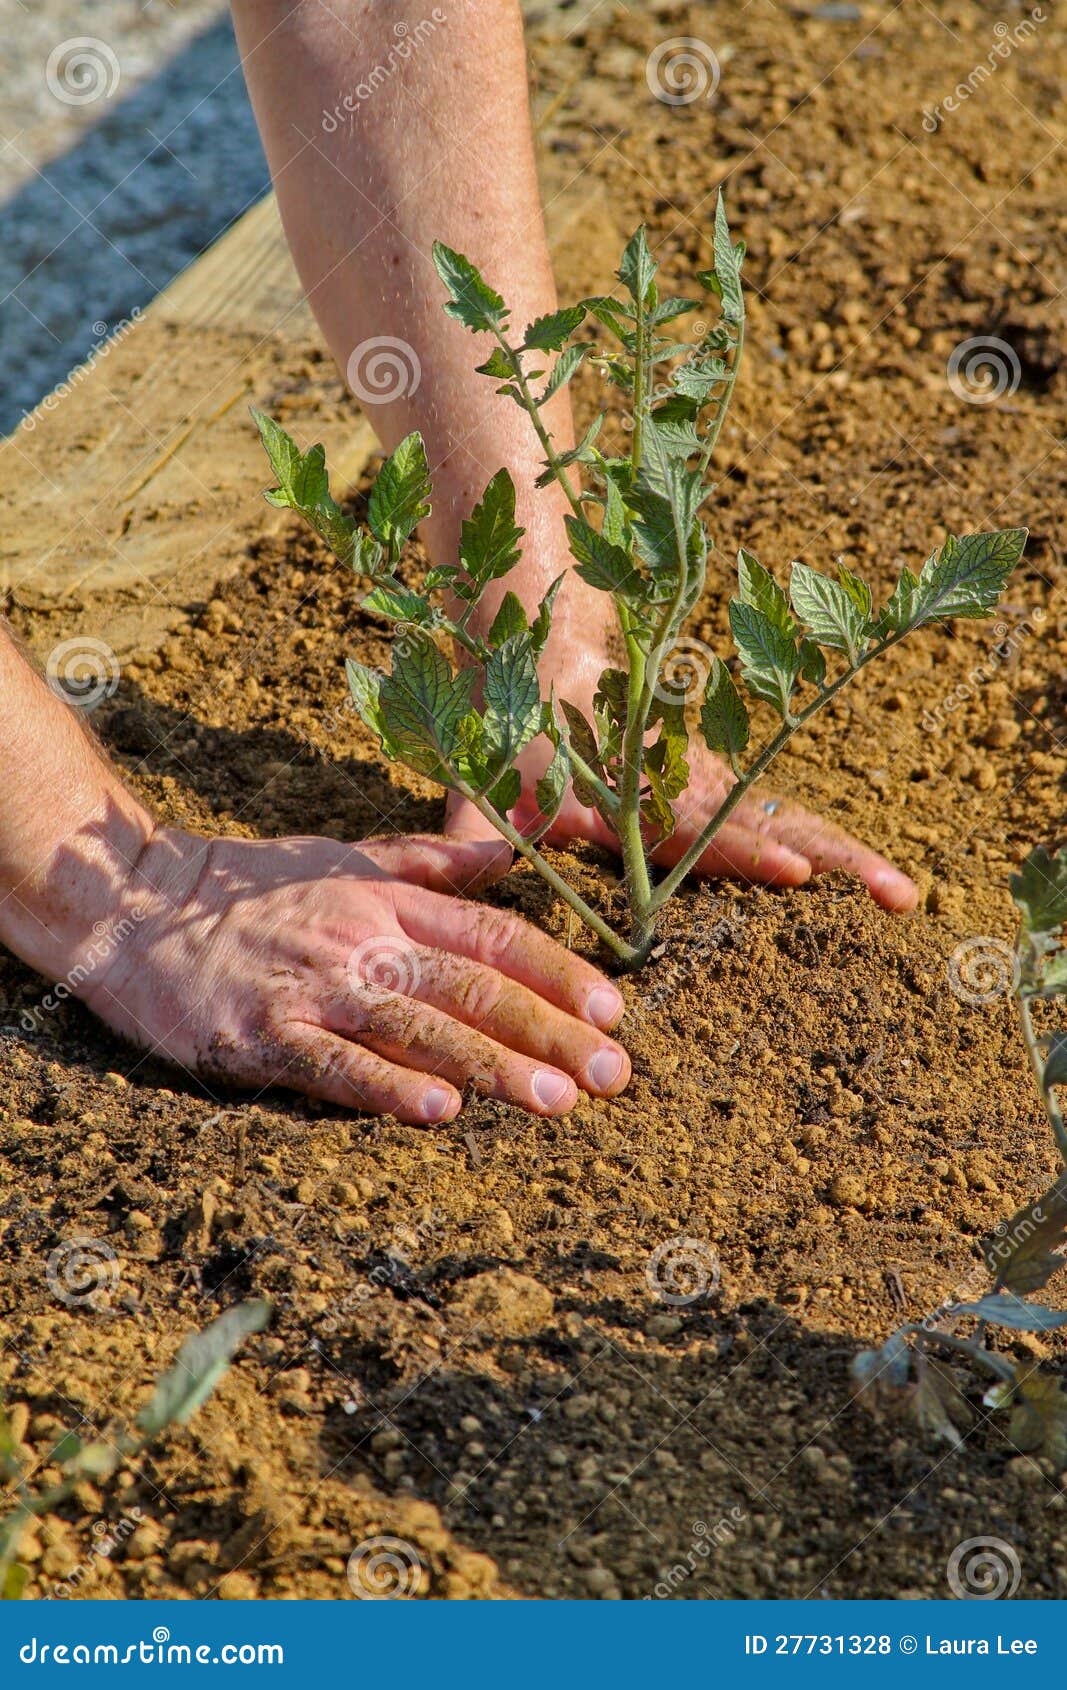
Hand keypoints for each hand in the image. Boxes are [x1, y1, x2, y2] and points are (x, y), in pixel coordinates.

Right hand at [83, 827, 629, 1123]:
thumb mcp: (344, 856)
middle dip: (550, 1031)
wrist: (132, 907)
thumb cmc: (246, 887)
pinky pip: (334, 1065)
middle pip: (472, 988)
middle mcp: (361, 940)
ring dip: (492, 1065)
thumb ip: (430, 862)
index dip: (559, 972)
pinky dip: (387, 1087)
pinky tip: (438, 1112)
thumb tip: (509, 854)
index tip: (615, 1010)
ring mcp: (312, 987)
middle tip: (614, 1074)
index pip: (492, 936)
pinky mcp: (261, 1033)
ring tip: (556, 1101)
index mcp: (387, 900)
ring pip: (418, 1028)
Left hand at [446, 602, 917, 912]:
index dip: (742, 851)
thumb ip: (481, 830)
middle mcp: (689, 788)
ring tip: (906, 896)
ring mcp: (718, 789)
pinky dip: (836, 849)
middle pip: (772, 823)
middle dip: (836, 858)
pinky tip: (881, 887)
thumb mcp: (487, 781)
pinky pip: (788, 822)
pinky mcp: (729, 795)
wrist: (554, 666)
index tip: (793, 869)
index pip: (698, 827)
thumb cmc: (514, 738)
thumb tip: (482, 866)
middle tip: (897, 895)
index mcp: (633, 792)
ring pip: (793, 821)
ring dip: (849, 857)